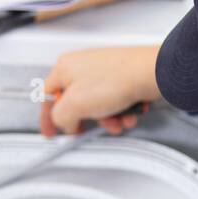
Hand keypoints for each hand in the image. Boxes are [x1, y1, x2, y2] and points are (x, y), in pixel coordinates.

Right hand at [39, 45, 161, 136]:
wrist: (150, 73)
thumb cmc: (115, 80)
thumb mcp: (75, 105)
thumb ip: (61, 117)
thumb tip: (64, 123)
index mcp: (64, 68)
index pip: (47, 96)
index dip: (48, 118)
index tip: (51, 132)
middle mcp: (81, 66)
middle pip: (75, 103)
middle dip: (88, 121)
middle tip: (92, 129)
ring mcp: (102, 70)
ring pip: (98, 105)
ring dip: (109, 119)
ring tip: (119, 121)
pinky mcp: (120, 76)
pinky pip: (115, 100)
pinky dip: (121, 111)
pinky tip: (129, 113)